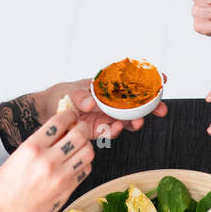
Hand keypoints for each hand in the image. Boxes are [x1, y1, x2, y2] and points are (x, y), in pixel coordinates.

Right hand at [0, 108, 93, 211]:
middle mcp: (48, 161)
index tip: (72, 115)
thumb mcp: (17, 157)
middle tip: (80, 128)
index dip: (69, 115)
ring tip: (80, 146)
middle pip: (78, 135)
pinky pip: (86, 170)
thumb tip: (58, 131)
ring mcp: (61, 177)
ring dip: (86, 145)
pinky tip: (78, 162)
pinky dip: (86, 163)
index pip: (58, 122)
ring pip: (87, 152)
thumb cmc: (7, 188)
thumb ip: (38, 143)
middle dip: (82, 128)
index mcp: (32, 148)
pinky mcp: (68, 190)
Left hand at [35, 77, 167, 140]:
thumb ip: (80, 96)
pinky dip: (115, 132)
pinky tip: (114, 130)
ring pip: (129, 119)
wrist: (47, 113)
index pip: (133, 81)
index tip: (163, 79)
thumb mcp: (70, 91)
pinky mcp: (101, 129)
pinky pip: (113, 132)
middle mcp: (112, 101)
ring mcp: (108, 115)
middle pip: (138, 103)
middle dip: (152, 106)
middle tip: (161, 110)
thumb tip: (90, 102)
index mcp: (108, 86)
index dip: (149, 80)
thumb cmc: (60, 95)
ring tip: (137, 123)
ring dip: (136, 121)